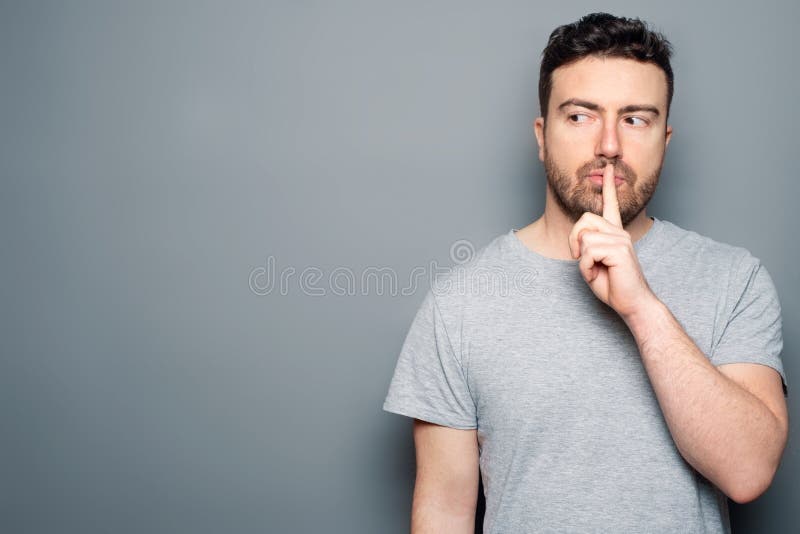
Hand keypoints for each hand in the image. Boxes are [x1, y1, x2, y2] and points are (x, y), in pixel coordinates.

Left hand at [567, 163, 655, 318]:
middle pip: (584, 220)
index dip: (608, 186)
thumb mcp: (593, 263)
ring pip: (584, 238)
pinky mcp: (620, 250)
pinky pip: (588, 252)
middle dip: (574, 240)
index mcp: (615, 234)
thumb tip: (583, 236)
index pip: (611, 205)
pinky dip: (586, 268)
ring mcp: (621, 240)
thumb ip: (587, 245)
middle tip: (580, 258)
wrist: (631, 303)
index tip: (608, 167)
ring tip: (595, 270)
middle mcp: (620, 232)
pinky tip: (599, 274)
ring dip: (582, 260)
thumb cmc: (613, 286)